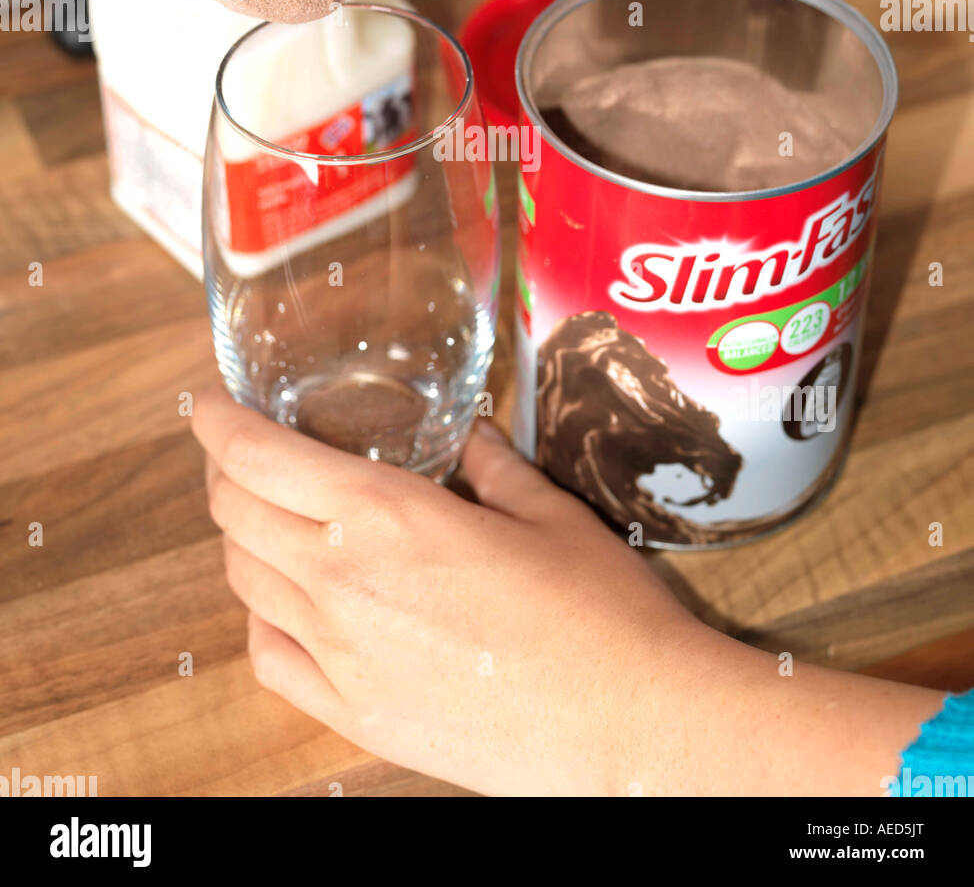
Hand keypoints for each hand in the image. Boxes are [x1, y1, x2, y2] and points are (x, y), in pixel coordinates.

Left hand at [193, 390, 942, 796]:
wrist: (628, 728)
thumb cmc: (599, 615)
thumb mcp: (547, 512)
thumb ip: (492, 466)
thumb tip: (469, 440)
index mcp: (386, 517)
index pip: (257, 456)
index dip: (217, 422)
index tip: (207, 405)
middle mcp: (343, 583)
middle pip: (234, 513)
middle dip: (225, 470)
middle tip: (243, 451)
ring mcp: (340, 657)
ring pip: (243, 580)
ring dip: (242, 536)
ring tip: (269, 516)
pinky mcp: (354, 714)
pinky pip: (270, 657)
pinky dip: (262, 618)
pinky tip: (289, 602)